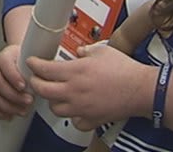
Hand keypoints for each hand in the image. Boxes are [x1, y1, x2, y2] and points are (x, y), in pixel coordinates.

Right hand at [0, 44, 32, 119]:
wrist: (27, 59)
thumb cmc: (33, 59)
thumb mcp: (37, 56)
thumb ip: (39, 62)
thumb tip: (48, 70)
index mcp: (7, 55)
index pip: (5, 63)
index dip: (13, 76)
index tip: (24, 86)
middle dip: (14, 95)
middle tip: (29, 101)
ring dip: (9, 106)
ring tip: (24, 110)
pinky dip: (0, 111)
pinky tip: (10, 115)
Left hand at [26, 42, 146, 130]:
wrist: (141, 89)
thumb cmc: (125, 69)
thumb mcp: (102, 50)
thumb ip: (86, 50)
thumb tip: (79, 52)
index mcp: (75, 71)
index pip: (44, 69)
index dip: (34, 64)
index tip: (31, 62)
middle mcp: (74, 91)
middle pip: (43, 90)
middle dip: (35, 83)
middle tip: (36, 78)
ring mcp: (81, 107)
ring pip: (54, 108)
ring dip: (52, 100)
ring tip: (56, 93)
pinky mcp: (91, 119)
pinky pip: (74, 121)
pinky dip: (72, 116)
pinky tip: (75, 109)